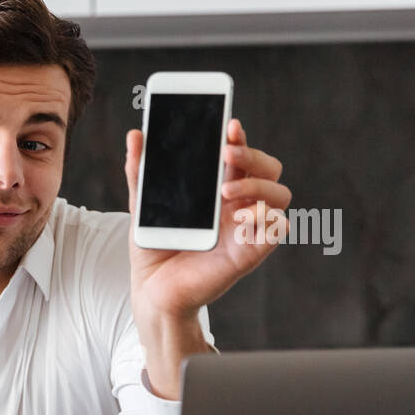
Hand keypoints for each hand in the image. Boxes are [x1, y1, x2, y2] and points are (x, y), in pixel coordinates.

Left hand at [124, 118, 290, 321]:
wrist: (151, 289)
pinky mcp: (249, 253)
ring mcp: (247, 228)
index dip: (240, 138)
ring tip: (226, 192)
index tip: (229, 124)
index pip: (241, 156)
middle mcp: (239, 205)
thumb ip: (140, 172)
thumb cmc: (155, 246)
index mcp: (219, 189)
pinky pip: (277, 229)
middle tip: (226, 153)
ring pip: (279, 195)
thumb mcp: (143, 205)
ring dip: (258, 184)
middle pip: (268, 169)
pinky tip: (242, 217)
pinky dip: (266, 218)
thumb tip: (134, 136)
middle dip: (253, 155)